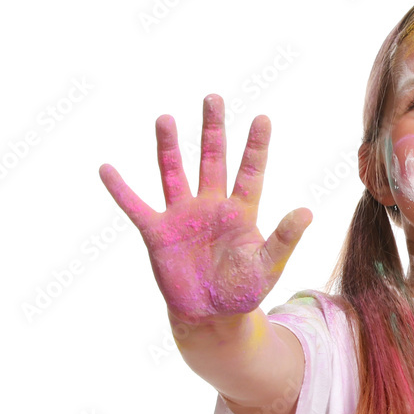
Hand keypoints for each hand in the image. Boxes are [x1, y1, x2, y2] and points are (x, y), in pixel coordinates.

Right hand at [98, 94, 311, 324]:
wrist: (211, 315)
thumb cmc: (243, 289)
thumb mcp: (268, 265)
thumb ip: (284, 238)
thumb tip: (306, 211)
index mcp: (241, 211)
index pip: (250, 171)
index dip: (256, 146)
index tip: (262, 118)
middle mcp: (211, 205)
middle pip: (212, 159)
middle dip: (213, 130)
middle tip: (213, 98)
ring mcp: (183, 216)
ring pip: (174, 173)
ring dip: (170, 147)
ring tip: (165, 118)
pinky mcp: (158, 233)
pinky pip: (136, 207)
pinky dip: (122, 190)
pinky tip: (106, 169)